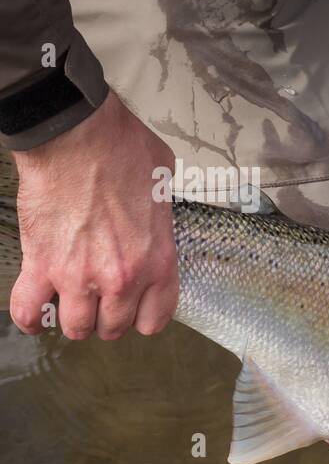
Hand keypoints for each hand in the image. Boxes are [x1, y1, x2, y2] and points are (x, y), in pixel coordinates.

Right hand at [9, 91, 176, 339]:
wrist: (78, 136)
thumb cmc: (122, 151)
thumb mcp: (164, 186)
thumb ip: (158, 217)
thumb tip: (153, 214)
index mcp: (158, 261)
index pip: (156, 317)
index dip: (144, 317)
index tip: (136, 311)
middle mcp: (121, 278)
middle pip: (114, 326)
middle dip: (108, 319)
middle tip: (101, 305)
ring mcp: (79, 275)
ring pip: (76, 326)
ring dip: (74, 320)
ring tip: (71, 307)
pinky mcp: (41, 264)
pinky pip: (28, 309)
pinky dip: (30, 317)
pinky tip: (34, 316)